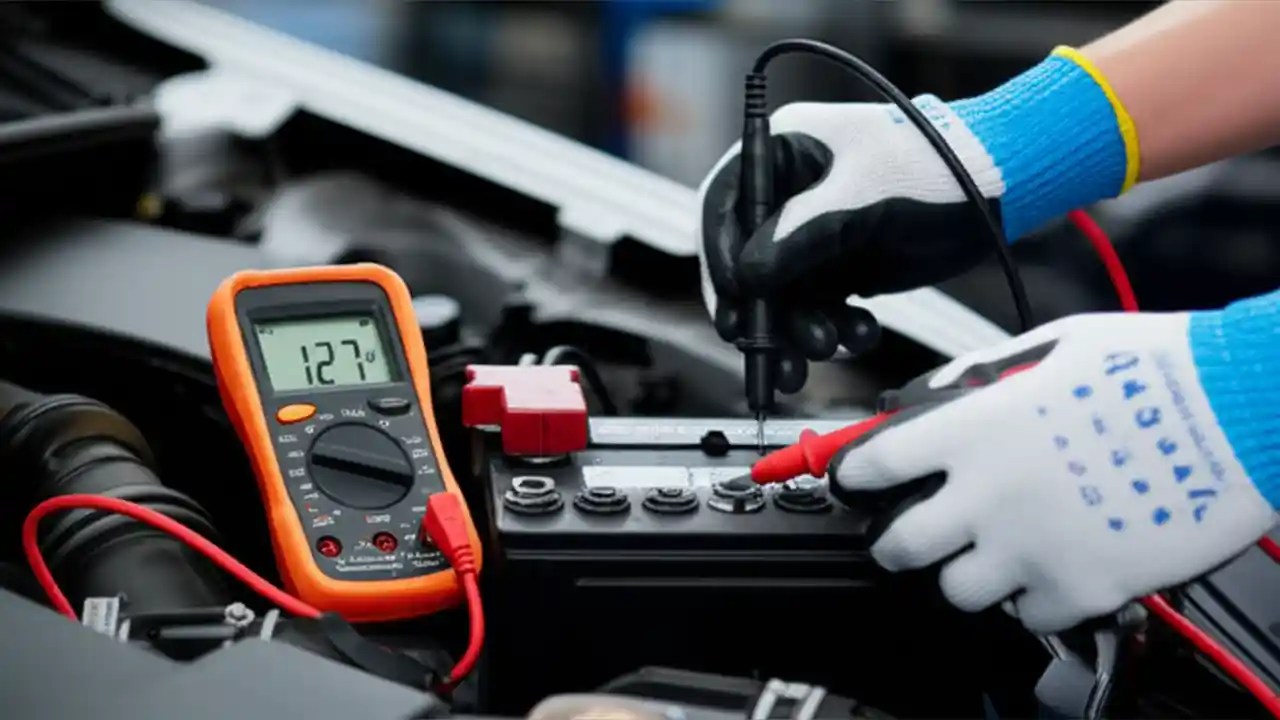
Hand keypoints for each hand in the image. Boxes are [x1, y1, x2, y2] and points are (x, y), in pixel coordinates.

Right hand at [697, 97, 1004, 387]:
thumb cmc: (934, 166)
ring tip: (826, 347)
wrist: (1001, 185)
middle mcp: (789, 194)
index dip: (719, 260)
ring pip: (783, 294)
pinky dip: (833, 328)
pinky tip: (858, 335)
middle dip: (763, 311)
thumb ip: (797, 237)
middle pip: (749, 261)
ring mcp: (814, 232)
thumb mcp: (860, 197)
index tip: (732, 305)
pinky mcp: (841, 265)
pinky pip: (819, 306)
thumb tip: (746, 280)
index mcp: (782, 154)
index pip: (725, 208)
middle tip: (770, 352)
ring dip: (799, 329)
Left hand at [829, 312, 1274, 633]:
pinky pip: (1028, 616)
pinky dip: (1032, 598)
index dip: (850, 474)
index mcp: (973, 428)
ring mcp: (1032, 548)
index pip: (870, 463)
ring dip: (966, 573)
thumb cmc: (1154, 367)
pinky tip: (1052, 566)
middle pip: (897, 547)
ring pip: (956, 591)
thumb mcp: (1049, 346)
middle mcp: (989, 493)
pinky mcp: (1081, 588)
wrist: (1241, 409)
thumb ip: (982, 377)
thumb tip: (939, 396)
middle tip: (907, 533)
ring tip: (994, 549)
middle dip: (894, 541)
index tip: (851, 481)